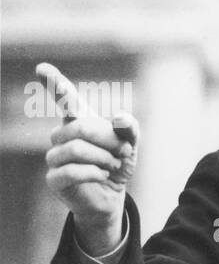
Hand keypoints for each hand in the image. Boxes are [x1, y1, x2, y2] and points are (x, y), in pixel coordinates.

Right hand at [38, 62, 138, 255]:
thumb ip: (129, 127)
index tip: (42, 68)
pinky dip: (94, 173)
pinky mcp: (54, 179)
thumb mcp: (130, 143)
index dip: (54, 83)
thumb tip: (120, 119)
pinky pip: (71, 171)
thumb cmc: (116, 163)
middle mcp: (61, 135)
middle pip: (81, 127)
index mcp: (78, 120)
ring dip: (103, 158)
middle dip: (109, 140)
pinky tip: (102, 175)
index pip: (64, 97)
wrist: (112, 195)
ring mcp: (54, 157)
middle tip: (124, 152)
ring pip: (76, 149)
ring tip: (113, 165)